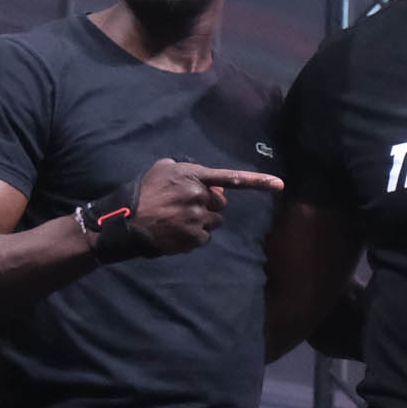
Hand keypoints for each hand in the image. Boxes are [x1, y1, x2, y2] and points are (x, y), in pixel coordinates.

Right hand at [98, 159, 283, 258]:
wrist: (126, 220)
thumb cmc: (144, 192)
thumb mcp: (163, 170)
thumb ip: (188, 170)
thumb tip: (212, 184)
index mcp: (193, 176)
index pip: (231, 178)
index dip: (258, 182)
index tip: (280, 185)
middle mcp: (199, 195)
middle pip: (221, 204)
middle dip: (209, 206)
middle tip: (186, 207)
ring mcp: (198, 217)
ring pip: (215, 222)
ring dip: (203, 222)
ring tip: (178, 220)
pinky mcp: (195, 237)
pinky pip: (206, 237)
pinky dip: (195, 236)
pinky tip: (176, 231)